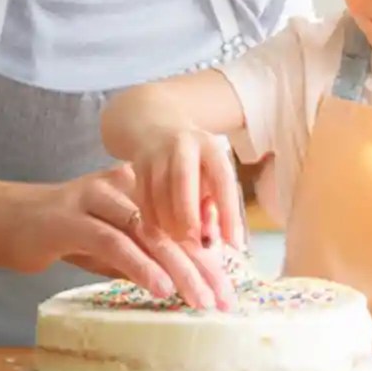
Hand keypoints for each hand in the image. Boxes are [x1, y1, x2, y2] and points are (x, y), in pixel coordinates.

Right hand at [10, 163, 234, 309]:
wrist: (7, 220)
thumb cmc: (63, 234)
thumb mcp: (110, 244)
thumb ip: (142, 255)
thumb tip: (184, 281)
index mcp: (134, 189)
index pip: (178, 225)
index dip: (206, 258)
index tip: (226, 290)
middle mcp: (119, 188)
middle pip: (170, 230)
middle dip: (200, 267)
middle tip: (222, 298)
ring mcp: (94, 200)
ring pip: (147, 235)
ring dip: (178, 269)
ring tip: (199, 298)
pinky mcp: (71, 219)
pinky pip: (114, 242)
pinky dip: (140, 265)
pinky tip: (160, 286)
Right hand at [131, 128, 242, 248]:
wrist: (155, 127)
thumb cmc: (192, 162)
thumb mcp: (209, 173)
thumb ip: (212, 202)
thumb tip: (210, 239)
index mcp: (210, 147)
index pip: (222, 180)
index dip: (229, 213)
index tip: (233, 242)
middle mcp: (183, 145)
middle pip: (183, 179)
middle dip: (189, 215)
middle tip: (194, 243)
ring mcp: (157, 152)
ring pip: (159, 191)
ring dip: (169, 222)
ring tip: (178, 242)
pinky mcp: (138, 164)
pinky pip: (143, 197)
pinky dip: (152, 219)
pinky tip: (160, 232)